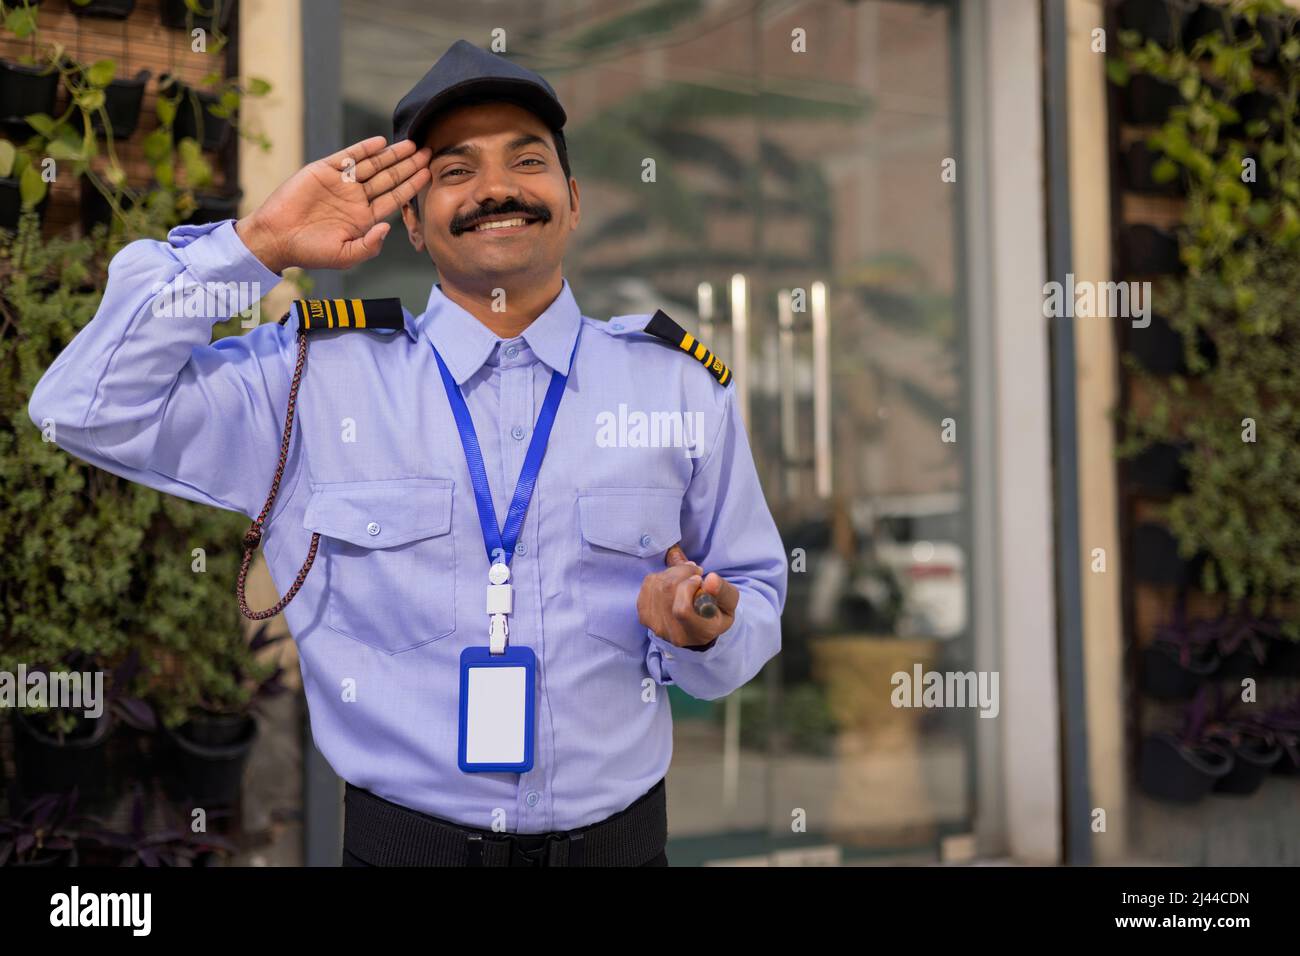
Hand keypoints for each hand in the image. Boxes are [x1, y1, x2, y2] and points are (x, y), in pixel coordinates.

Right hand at [235, 135, 431, 273]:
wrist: (276, 237)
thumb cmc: (310, 252)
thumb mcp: (346, 256)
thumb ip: (370, 245)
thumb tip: (389, 227)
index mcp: (364, 218)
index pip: (394, 198)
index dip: (411, 186)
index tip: (428, 174)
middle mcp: (356, 198)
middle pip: (388, 178)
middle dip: (409, 166)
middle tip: (428, 152)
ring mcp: (341, 183)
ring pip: (372, 165)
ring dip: (392, 155)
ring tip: (412, 145)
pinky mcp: (323, 170)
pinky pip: (347, 156)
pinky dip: (363, 149)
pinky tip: (380, 143)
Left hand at [636, 544, 739, 649]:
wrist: (696, 627)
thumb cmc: (715, 612)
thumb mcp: (728, 603)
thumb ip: (723, 591)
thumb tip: (711, 579)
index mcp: (699, 633)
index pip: (682, 610)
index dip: (688, 587)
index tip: (699, 579)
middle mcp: (674, 633)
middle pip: (667, 590)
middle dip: (681, 572)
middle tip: (694, 573)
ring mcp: (655, 625)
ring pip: (657, 584)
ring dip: (672, 572)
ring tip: (685, 577)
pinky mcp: (644, 614)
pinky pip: (648, 583)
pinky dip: (661, 576)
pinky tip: (672, 581)